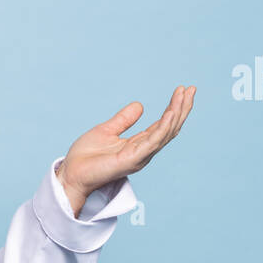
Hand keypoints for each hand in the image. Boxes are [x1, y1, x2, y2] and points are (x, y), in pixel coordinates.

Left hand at [56, 85, 195, 211]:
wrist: (71, 173)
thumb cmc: (86, 157)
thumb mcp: (106, 131)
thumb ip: (124, 120)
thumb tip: (140, 105)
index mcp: (138, 144)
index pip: (162, 125)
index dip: (174, 108)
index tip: (183, 90)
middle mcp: (143, 151)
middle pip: (169, 128)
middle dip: (181, 108)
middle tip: (191, 89)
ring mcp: (139, 156)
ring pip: (164, 133)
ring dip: (176, 114)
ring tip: (184, 96)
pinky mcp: (131, 160)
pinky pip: (151, 142)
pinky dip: (162, 128)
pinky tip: (170, 114)